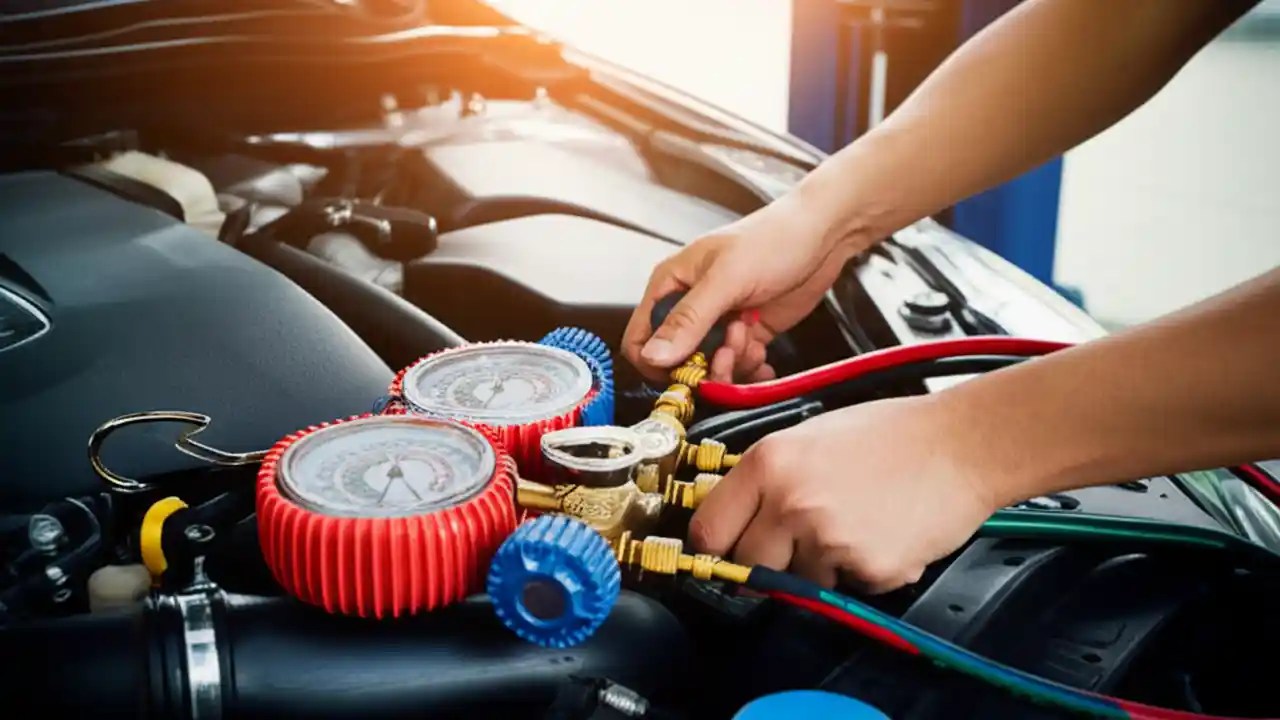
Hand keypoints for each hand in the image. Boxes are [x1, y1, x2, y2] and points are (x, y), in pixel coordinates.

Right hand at [622, 195, 852, 382]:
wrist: (824, 236)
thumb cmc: (772, 239)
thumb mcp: (726, 279)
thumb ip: (688, 320)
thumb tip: (653, 356)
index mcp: (671, 285)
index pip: (641, 338)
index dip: (657, 362)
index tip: (685, 371)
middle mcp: (691, 306)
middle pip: (677, 360)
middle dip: (703, 366)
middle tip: (730, 351)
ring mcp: (720, 322)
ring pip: (709, 368)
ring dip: (731, 366)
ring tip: (751, 341)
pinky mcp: (748, 334)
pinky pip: (738, 367)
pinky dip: (749, 370)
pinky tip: (763, 356)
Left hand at [688, 395, 1002, 593]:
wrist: (961, 444)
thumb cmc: (892, 434)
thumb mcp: (809, 437)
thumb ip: (767, 477)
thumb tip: (732, 515)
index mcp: (769, 463)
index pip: (709, 529)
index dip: (715, 547)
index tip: (721, 554)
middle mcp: (791, 502)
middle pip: (747, 567)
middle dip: (766, 564)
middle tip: (798, 544)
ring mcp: (828, 540)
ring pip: (799, 581)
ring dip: (819, 567)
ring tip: (855, 523)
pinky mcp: (866, 569)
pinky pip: (847, 586)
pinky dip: (862, 570)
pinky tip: (882, 533)